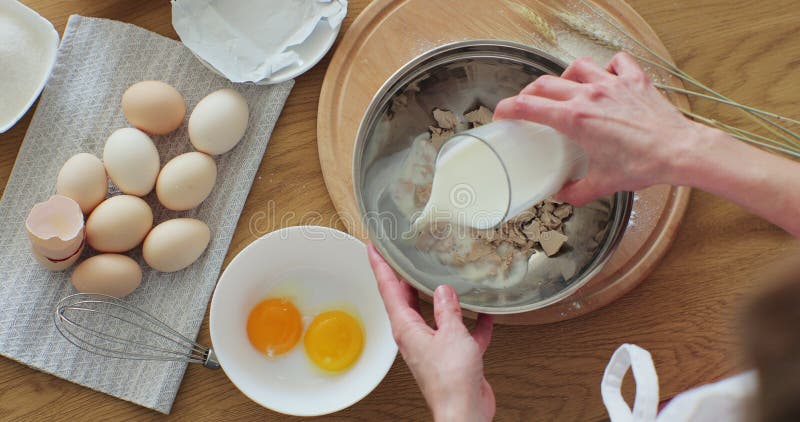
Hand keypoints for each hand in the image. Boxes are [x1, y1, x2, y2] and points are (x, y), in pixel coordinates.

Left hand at [367, 244, 494, 421]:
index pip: (388, 289)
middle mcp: (415, 336)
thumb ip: (447, 309)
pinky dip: (470, 323)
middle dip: (404, 276)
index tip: (373, 247)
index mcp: (406, 328)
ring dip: (439, 298)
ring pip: (433, 314)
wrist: (464, 412)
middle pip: (406, 299)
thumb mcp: (451, 334)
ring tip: (444, 277)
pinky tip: (484, 313)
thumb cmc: (451, 380)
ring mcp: (432, 346)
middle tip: (403, 254)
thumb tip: (443, 290)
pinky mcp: (451, 357)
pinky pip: (459, 333)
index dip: (380, 265)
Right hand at [495, 52, 711, 205]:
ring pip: (577, 66)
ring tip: (566, 88)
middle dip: (530, 93)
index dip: (508, 108)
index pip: (528, 106)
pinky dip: (607, 66)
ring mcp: (612, 83)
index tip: (501, 114)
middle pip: (545, 84)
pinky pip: (616, 62)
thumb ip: (576, 192)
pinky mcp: (634, 80)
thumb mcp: (602, 184)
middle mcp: (590, 95)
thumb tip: (561, 194)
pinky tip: (605, 77)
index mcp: (575, 119)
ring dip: (566, 76)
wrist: (679, 151)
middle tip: (528, 104)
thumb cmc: (643, 165)